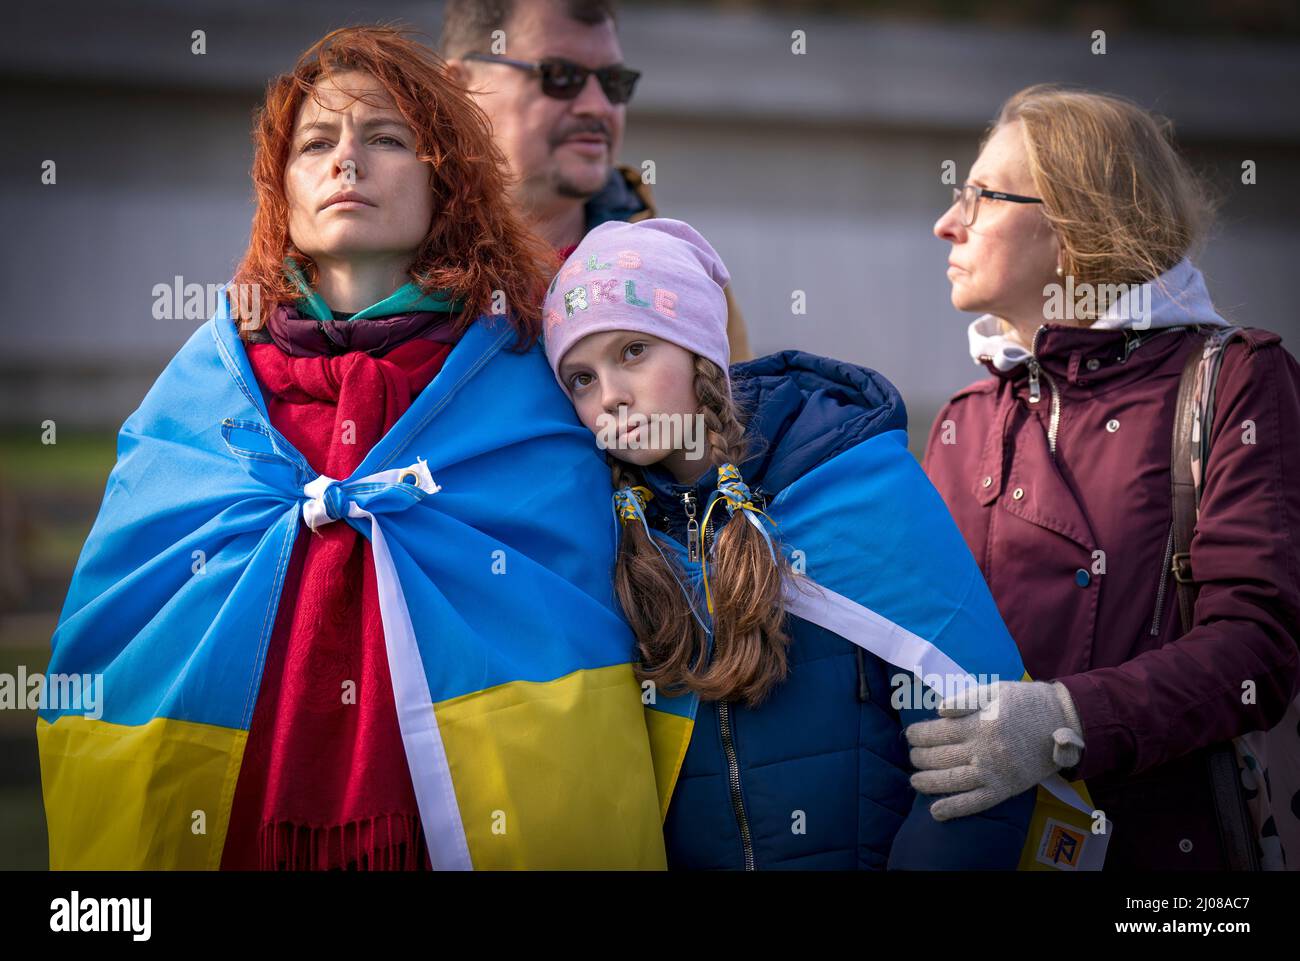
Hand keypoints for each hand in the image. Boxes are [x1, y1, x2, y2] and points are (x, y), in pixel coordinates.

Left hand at [904, 680, 1084, 820]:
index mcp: (980, 723)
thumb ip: (965, 698)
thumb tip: (938, 710)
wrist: (1063, 722)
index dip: (919, 734)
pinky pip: (975, 803)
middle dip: (919, 758)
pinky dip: (953, 809)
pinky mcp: (1005, 789)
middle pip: (940, 757)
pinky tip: (935, 812)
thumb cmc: (1027, 703)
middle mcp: (983, 750)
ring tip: (915, 781)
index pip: (938, 732)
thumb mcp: (995, 690)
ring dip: (928, 782)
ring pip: (952, 781)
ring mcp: (994, 772)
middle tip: (912, 756)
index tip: (910, 735)